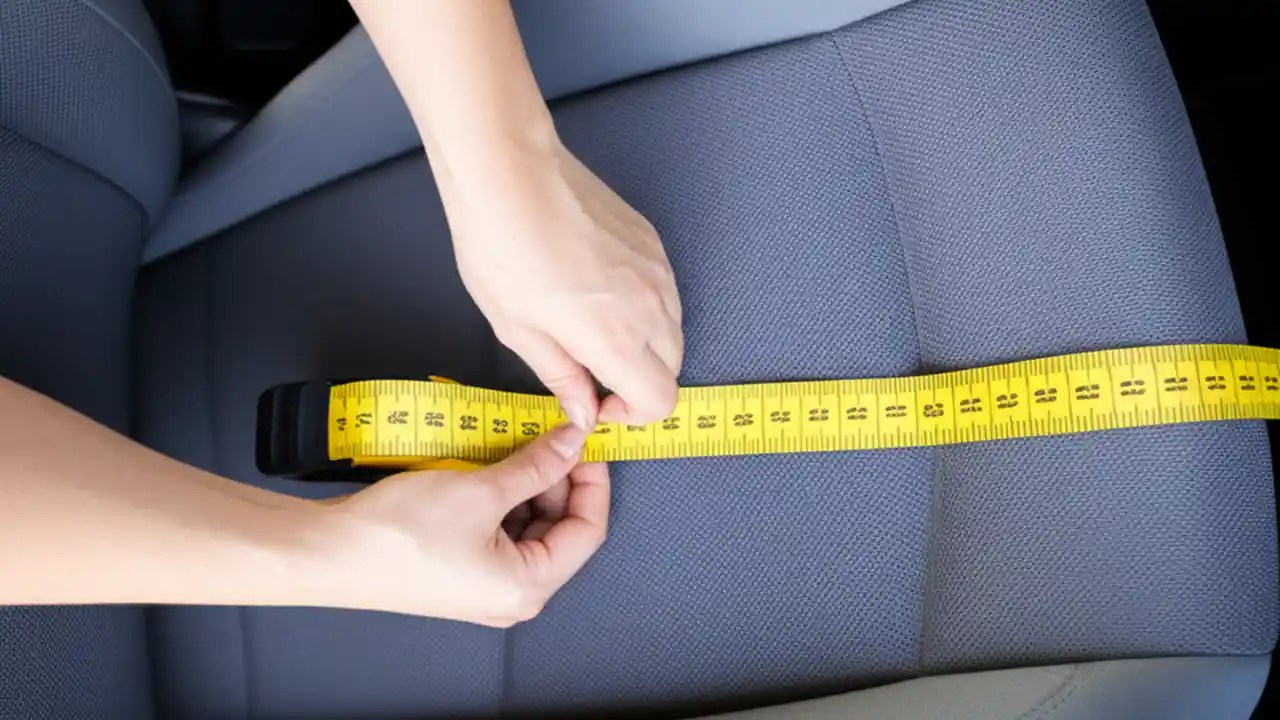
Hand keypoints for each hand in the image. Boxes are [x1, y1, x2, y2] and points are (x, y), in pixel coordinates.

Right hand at [317, 424, 608, 626]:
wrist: (329, 552)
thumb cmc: (395, 538)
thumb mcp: (481, 489)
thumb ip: (537, 465)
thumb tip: (571, 443)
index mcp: (528, 587)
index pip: (588, 530)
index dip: (591, 480)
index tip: (585, 443)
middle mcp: (512, 595)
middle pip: (560, 528)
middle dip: (557, 480)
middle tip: (552, 437)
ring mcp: (485, 584)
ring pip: (529, 525)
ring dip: (528, 484)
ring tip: (518, 447)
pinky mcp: (461, 569)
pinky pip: (498, 529)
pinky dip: (502, 496)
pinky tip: (491, 467)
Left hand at [446, 140, 682, 427]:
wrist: (511, 175)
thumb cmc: (502, 250)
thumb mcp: (519, 331)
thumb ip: (562, 377)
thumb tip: (584, 411)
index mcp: (616, 339)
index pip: (660, 401)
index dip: (633, 414)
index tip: (599, 401)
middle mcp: (650, 308)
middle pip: (673, 369)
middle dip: (640, 380)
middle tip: (594, 368)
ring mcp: (658, 271)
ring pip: (674, 330)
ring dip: (646, 344)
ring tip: (595, 327)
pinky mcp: (652, 241)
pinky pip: (665, 292)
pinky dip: (646, 307)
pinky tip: (602, 291)